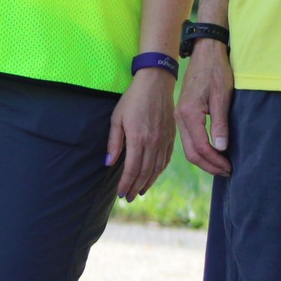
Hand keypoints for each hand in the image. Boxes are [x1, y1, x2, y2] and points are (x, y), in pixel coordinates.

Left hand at [108, 69, 176, 200]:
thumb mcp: (117, 117)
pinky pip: (166, 160)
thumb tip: (109, 163)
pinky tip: (153, 176)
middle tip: (128, 197)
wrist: (156, 84)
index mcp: (138, 138)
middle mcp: (153, 143)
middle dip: (135, 187)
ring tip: (139, 191)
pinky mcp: (171, 137)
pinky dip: (159, 172)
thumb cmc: (133, 99)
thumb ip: (114, 142)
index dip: (126, 183)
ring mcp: (164, 141)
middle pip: (145, 172)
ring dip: (147, 183)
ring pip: (157, 169)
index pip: (132, 168)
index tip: (121, 193)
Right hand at [177, 40, 233, 175]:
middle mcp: (180, 117)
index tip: (230, 168)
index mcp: (189, 114)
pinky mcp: (183, 113)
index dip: (216, 161)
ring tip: (221, 165)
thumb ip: (220, 124)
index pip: (201, 148)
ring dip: (204, 159)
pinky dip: (200, 149)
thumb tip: (222, 149)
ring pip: (188, 147)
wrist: (205, 52)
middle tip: (227, 171)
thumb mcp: (222, 97)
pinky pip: (188, 138)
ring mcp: (179, 116)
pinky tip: (212, 151)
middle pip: (191, 152)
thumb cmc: (216, 71)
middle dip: (209, 166)